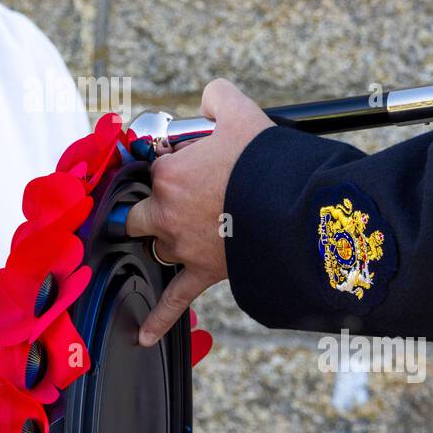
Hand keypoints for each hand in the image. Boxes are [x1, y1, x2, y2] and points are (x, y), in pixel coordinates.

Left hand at [126, 78, 273, 346]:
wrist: (294, 211)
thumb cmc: (263, 162)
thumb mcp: (240, 112)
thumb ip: (217, 97)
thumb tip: (210, 99)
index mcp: (167, 174)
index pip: (149, 165)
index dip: (166, 159)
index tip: (184, 159)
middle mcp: (165, 213)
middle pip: (138, 211)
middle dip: (147, 205)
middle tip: (169, 198)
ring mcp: (181, 246)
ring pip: (157, 247)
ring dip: (163, 242)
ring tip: (179, 236)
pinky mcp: (202, 273)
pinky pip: (174, 300)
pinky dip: (158, 318)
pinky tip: (142, 334)